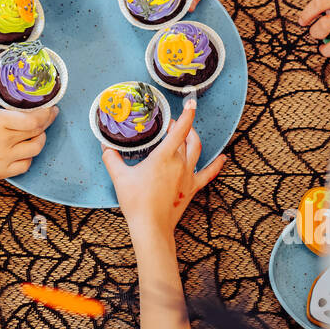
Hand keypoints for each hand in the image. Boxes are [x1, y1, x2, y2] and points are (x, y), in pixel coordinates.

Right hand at [0, 83, 56, 181]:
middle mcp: (4, 140)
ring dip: (40, 139)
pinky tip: (25, 149)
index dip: (47, 113)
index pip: (34, 119)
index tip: (51, 106)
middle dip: (47, 122)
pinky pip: (26, 165)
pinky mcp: (2, 171)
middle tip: (50, 114)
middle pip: (38, 132)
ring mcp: (4, 158)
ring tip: (38, 131)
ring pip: (35, 149)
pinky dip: (30, 156)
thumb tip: (0, 78)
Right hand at [102, 100, 224, 245]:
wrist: (151, 227)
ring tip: (189, 132)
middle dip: (181, 127)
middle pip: (186, 138)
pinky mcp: (191, 188)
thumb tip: (106, 147)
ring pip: (197, 151)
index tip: (191, 102)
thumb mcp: (120, 177)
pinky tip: (223, 158)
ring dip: (194, 139)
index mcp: (164, 156)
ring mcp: (188, 176)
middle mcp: (180, 163)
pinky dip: (216, 165)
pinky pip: (208, 173)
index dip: (187, 114)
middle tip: (170, 124)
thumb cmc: (136, 202)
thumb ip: (112, 158)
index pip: (180, 130)